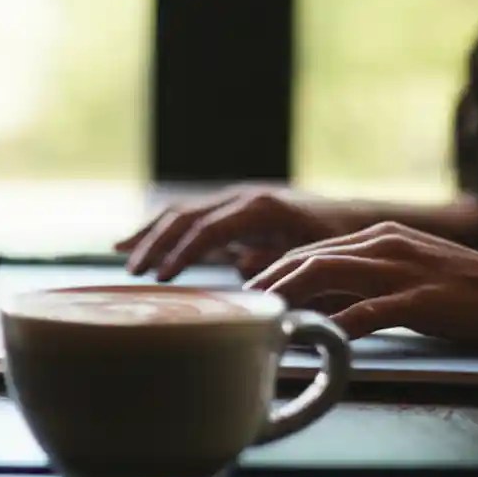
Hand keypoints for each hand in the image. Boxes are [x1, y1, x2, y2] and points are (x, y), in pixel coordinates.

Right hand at [116, 187, 366, 280]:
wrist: (354, 219)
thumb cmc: (338, 244)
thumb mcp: (316, 258)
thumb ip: (279, 265)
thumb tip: (245, 274)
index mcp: (262, 208)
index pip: (208, 229)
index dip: (181, 254)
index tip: (161, 279)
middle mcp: (243, 197)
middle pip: (185, 216)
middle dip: (155, 244)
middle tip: (134, 274)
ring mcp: (233, 200)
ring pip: (180, 212)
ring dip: (150, 235)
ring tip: (123, 258)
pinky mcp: (228, 210)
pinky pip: (185, 216)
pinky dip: (157, 229)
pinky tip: (130, 242)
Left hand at [245, 222, 477, 350]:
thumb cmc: (462, 293)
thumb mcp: (404, 276)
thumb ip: (362, 284)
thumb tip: (315, 305)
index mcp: (376, 237)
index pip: (308, 250)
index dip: (272, 271)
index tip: (246, 293)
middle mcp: (383, 245)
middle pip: (306, 258)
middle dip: (267, 283)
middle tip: (240, 308)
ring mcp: (401, 269)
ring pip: (326, 274)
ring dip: (288, 297)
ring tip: (261, 319)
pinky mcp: (420, 299)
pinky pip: (367, 311)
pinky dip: (336, 326)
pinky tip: (314, 341)